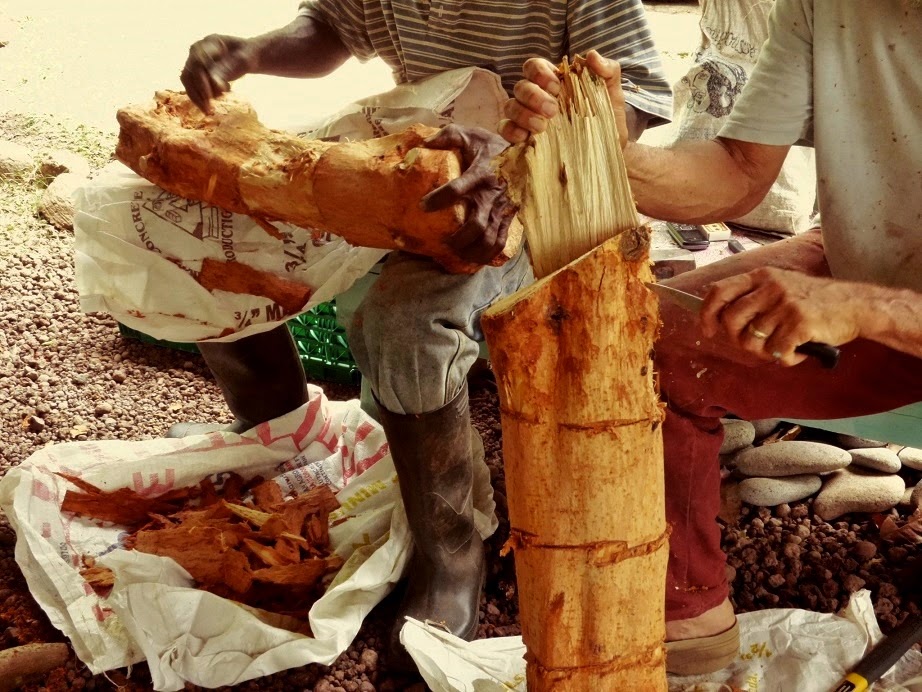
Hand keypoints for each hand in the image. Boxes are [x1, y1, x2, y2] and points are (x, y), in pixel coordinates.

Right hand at [180, 34, 255, 113]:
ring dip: (196, 98)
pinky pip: (191, 86)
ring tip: (209, 111)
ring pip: (187, 80)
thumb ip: (229, 70)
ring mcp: (194, 60)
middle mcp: (198, 50)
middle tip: (209, 109)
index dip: (202, 81)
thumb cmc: (247, 55)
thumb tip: (216, 85)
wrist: (246, 55)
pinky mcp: (195, 71)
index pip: (198, 62)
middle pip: (189, 72)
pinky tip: (209, 107)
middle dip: (199, 92)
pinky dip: (198, 98)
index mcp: (210, 42)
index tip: (211, 97)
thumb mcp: (243, 62)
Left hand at [420, 124, 516, 265]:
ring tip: (455, 253)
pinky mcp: (508, 218)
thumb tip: (425, 143)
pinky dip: (486, 255)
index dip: (438, 199)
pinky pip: (500, 242)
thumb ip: (448, 135)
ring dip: (471, 251)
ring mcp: (501, 210)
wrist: (524, 155)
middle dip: (457, 239)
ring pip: (488, 240)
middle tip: (442, 241)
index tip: (423, 206)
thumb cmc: (492, 147)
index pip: (457, 189)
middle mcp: (491, 196)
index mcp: (480, 174)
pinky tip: (473, 259)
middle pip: (476, 226)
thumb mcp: (470, 134)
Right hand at [499, 50, 628, 146]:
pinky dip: (511, 131)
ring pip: (510, 106)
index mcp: (553, 80)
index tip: (557, 87)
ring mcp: (526, 116)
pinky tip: (525, 137)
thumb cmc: (606, 117)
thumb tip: (591, 56)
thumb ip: (607, 69)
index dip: (540, 73)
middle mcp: (536, 96)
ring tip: (542, 127)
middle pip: (520, 86)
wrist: (610, 149)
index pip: (534, 66)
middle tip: (552, 110)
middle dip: (533, 96)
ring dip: (523, 114)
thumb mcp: (612, 92)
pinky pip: (506, 129)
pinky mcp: (522, 137)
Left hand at [698, 268, 862, 365]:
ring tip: (784, 347)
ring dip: (766, 352)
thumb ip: (753, 297)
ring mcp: (785, 304)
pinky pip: (777, 352)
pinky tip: (799, 352)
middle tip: (758, 346)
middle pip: (731, 320)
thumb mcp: (781, 286)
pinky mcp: (800, 323)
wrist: (856, 305)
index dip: (707, 314)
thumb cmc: (814, 302)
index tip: (708, 331)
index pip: (719, 292)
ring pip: (752, 340)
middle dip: (738, 340)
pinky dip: (787, 359)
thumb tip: (718, 318)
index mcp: (762, 276)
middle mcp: (771, 287)